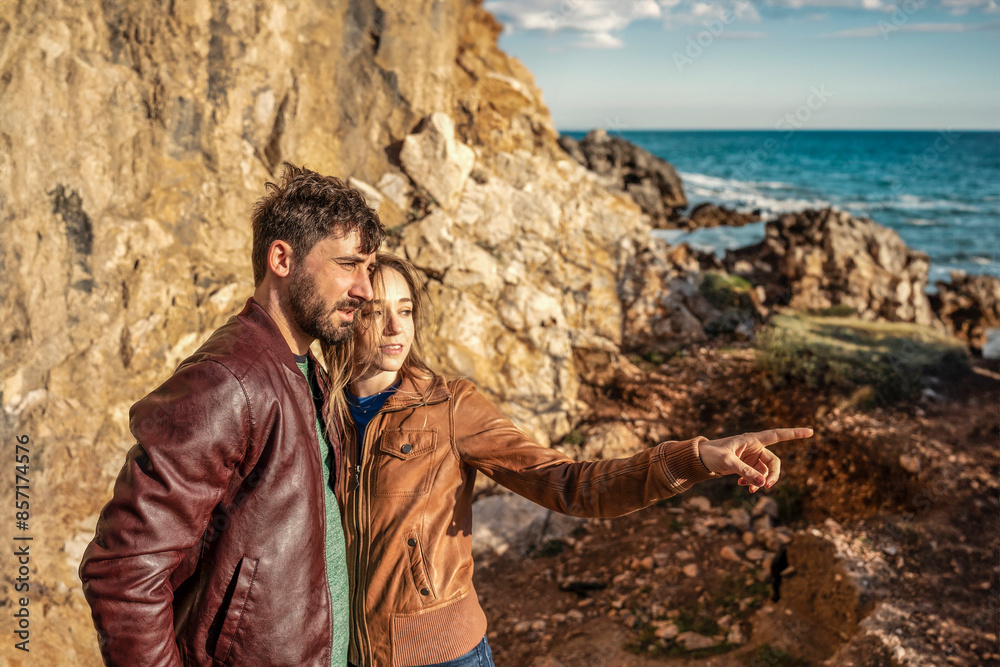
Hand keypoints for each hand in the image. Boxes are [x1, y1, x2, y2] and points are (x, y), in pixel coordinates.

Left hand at [697, 428, 812, 492]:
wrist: (699, 459)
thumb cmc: (711, 454)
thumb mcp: (727, 462)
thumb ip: (744, 471)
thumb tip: (762, 484)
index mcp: (752, 439)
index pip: (777, 435)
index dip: (794, 433)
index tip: (811, 432)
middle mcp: (755, 447)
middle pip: (774, 462)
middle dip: (772, 476)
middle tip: (766, 488)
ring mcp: (751, 457)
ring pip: (766, 471)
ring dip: (761, 482)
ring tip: (749, 490)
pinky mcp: (747, 466)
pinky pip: (757, 476)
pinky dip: (753, 482)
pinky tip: (743, 486)